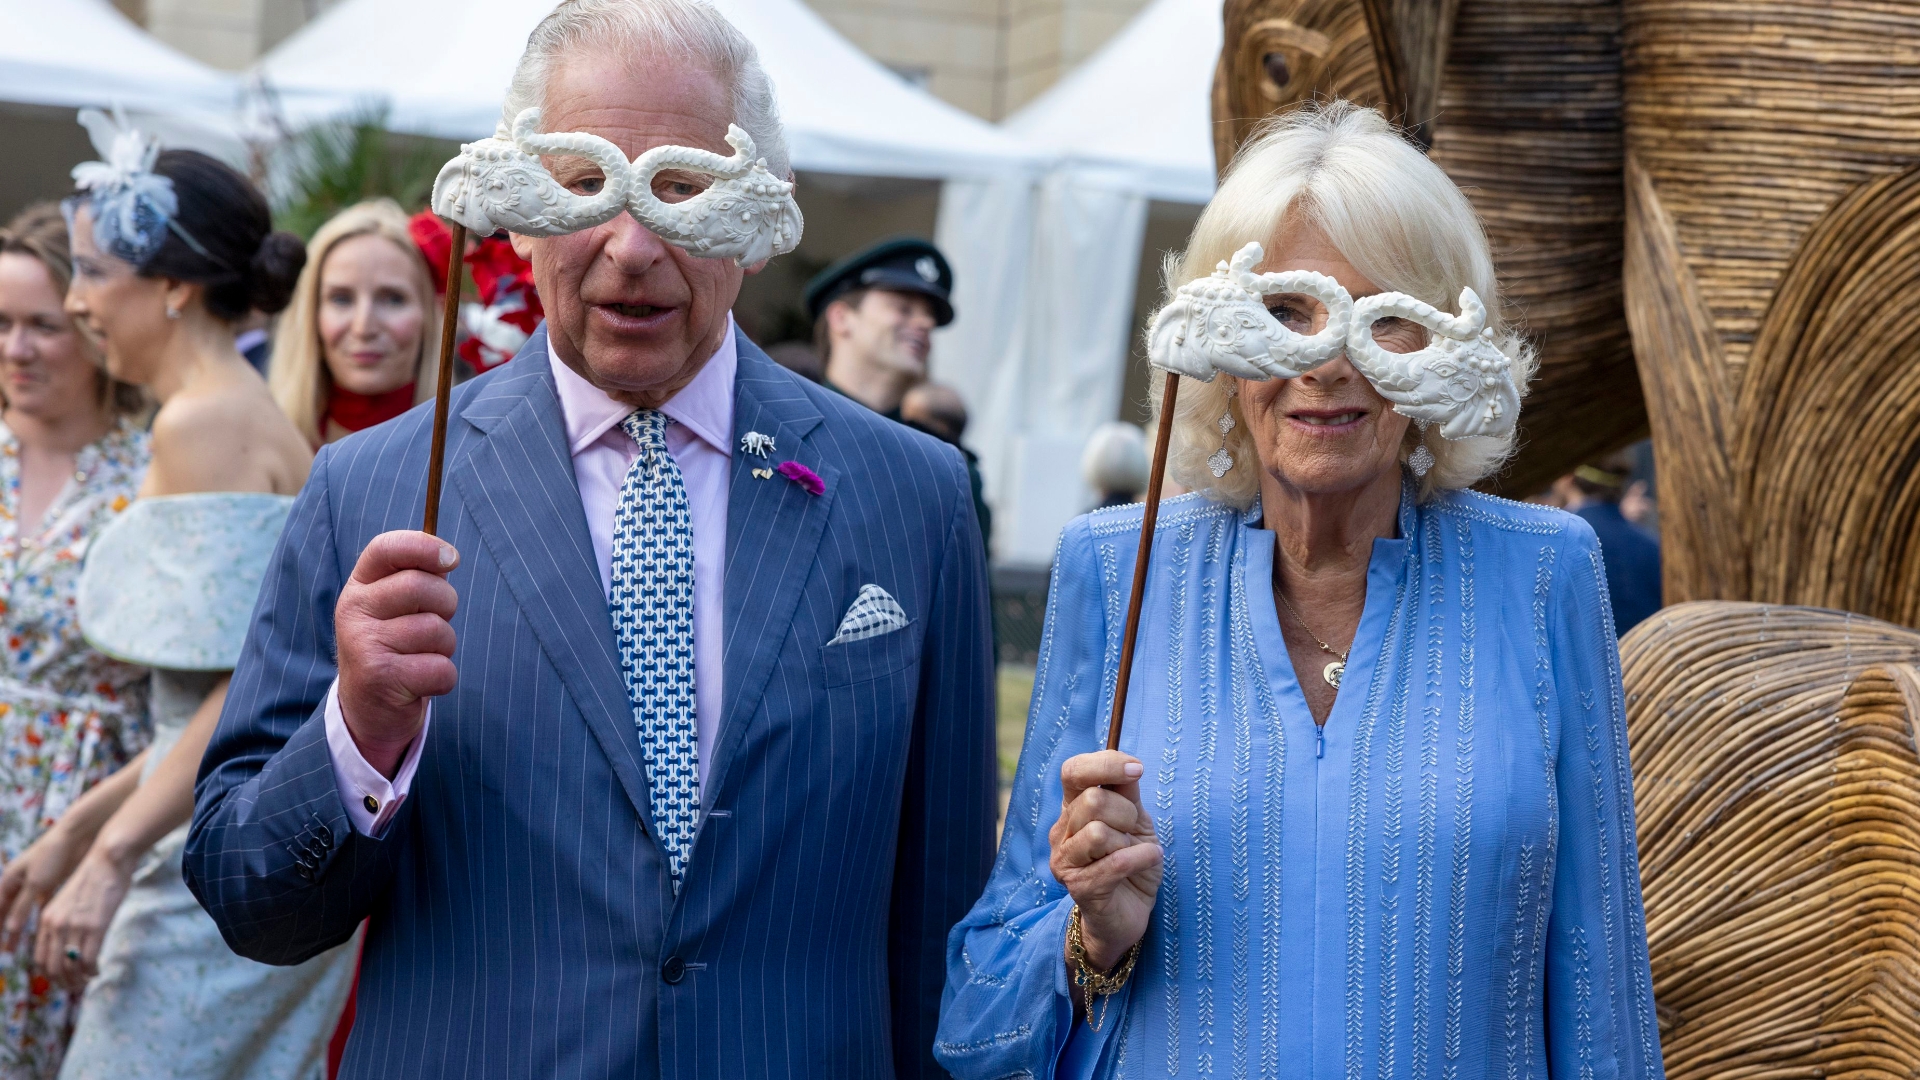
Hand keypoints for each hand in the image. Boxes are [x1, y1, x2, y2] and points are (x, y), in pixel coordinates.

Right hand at [0, 825, 87, 952]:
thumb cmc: (52, 856)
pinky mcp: (51, 884)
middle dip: (4, 931)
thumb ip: (22, 906)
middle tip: (3, 952)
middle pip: (7, 911)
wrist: (76, 836)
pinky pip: (39, 905)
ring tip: (17, 947)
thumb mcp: (35, 883)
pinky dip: (38, 918)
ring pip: (23, 911)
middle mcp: (19, 882)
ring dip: (20, 928)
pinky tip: (40, 933)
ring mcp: (35, 883)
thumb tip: (10, 929)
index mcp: (9, 879)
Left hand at [34, 847, 133, 989]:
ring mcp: (74, 927)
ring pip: (69, 967)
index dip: (49, 974)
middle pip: (51, 967)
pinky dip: (91, 971)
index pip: (39, 957)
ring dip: (77, 980)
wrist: (108, 860)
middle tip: (74, 987)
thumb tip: (70, 942)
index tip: (60, 978)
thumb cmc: (94, 877)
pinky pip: (88, 960)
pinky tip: (96, 971)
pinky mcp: (95, 927)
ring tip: (86, 981)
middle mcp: (56, 925)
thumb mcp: (68, 900)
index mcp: (47, 919)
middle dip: (62, 982)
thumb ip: (64, 920)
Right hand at [336, 531, 460, 775]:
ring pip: (436, 630)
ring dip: (444, 647)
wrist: (368, 706)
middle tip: (437, 622)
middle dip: (446, 604)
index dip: (424, 546)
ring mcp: (362, 643)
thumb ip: (419, 576)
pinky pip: (441, 668)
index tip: (451, 559)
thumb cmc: (395, 644)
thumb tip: (447, 558)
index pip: (387, 547)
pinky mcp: (379, 677)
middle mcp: (353, 610)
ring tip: (422, 656)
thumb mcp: (397, 606)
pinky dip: (443, 678)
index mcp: (359, 585)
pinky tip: (420, 681)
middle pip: (420, 586)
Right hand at [1049, 751, 1162, 971]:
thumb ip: (1127, 793)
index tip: (1136, 769)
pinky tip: (1151, 859)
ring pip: (1098, 832)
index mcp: (1072, 808)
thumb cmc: (1131, 862)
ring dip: (1131, 840)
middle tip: (1134, 832)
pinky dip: (1142, 858)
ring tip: (1138, 851)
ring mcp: (1066, 862)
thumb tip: (1130, 765)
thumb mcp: (1135, 821)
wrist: (1128, 913)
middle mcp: (1062, 832)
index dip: (1105, 764)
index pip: (1073, 772)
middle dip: (1126, 813)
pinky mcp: (1080, 888)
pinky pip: (1114, 863)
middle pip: (1092, 800)